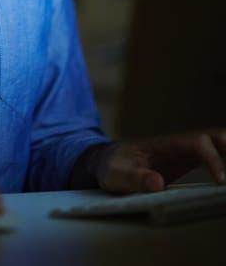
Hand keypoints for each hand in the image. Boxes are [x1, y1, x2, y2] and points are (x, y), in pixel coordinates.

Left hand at [89, 130, 225, 194]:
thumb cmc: (112, 166)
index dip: (213, 160)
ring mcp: (183, 152)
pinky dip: (222, 166)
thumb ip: (135, 178)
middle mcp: (178, 145)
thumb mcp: (117, 175)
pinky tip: (224, 182)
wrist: (107, 162)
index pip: (198, 143)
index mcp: (165, 144)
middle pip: (212, 137)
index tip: (221, 182)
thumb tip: (157, 183)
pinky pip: (209, 159)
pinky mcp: (185, 162)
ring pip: (214, 146)